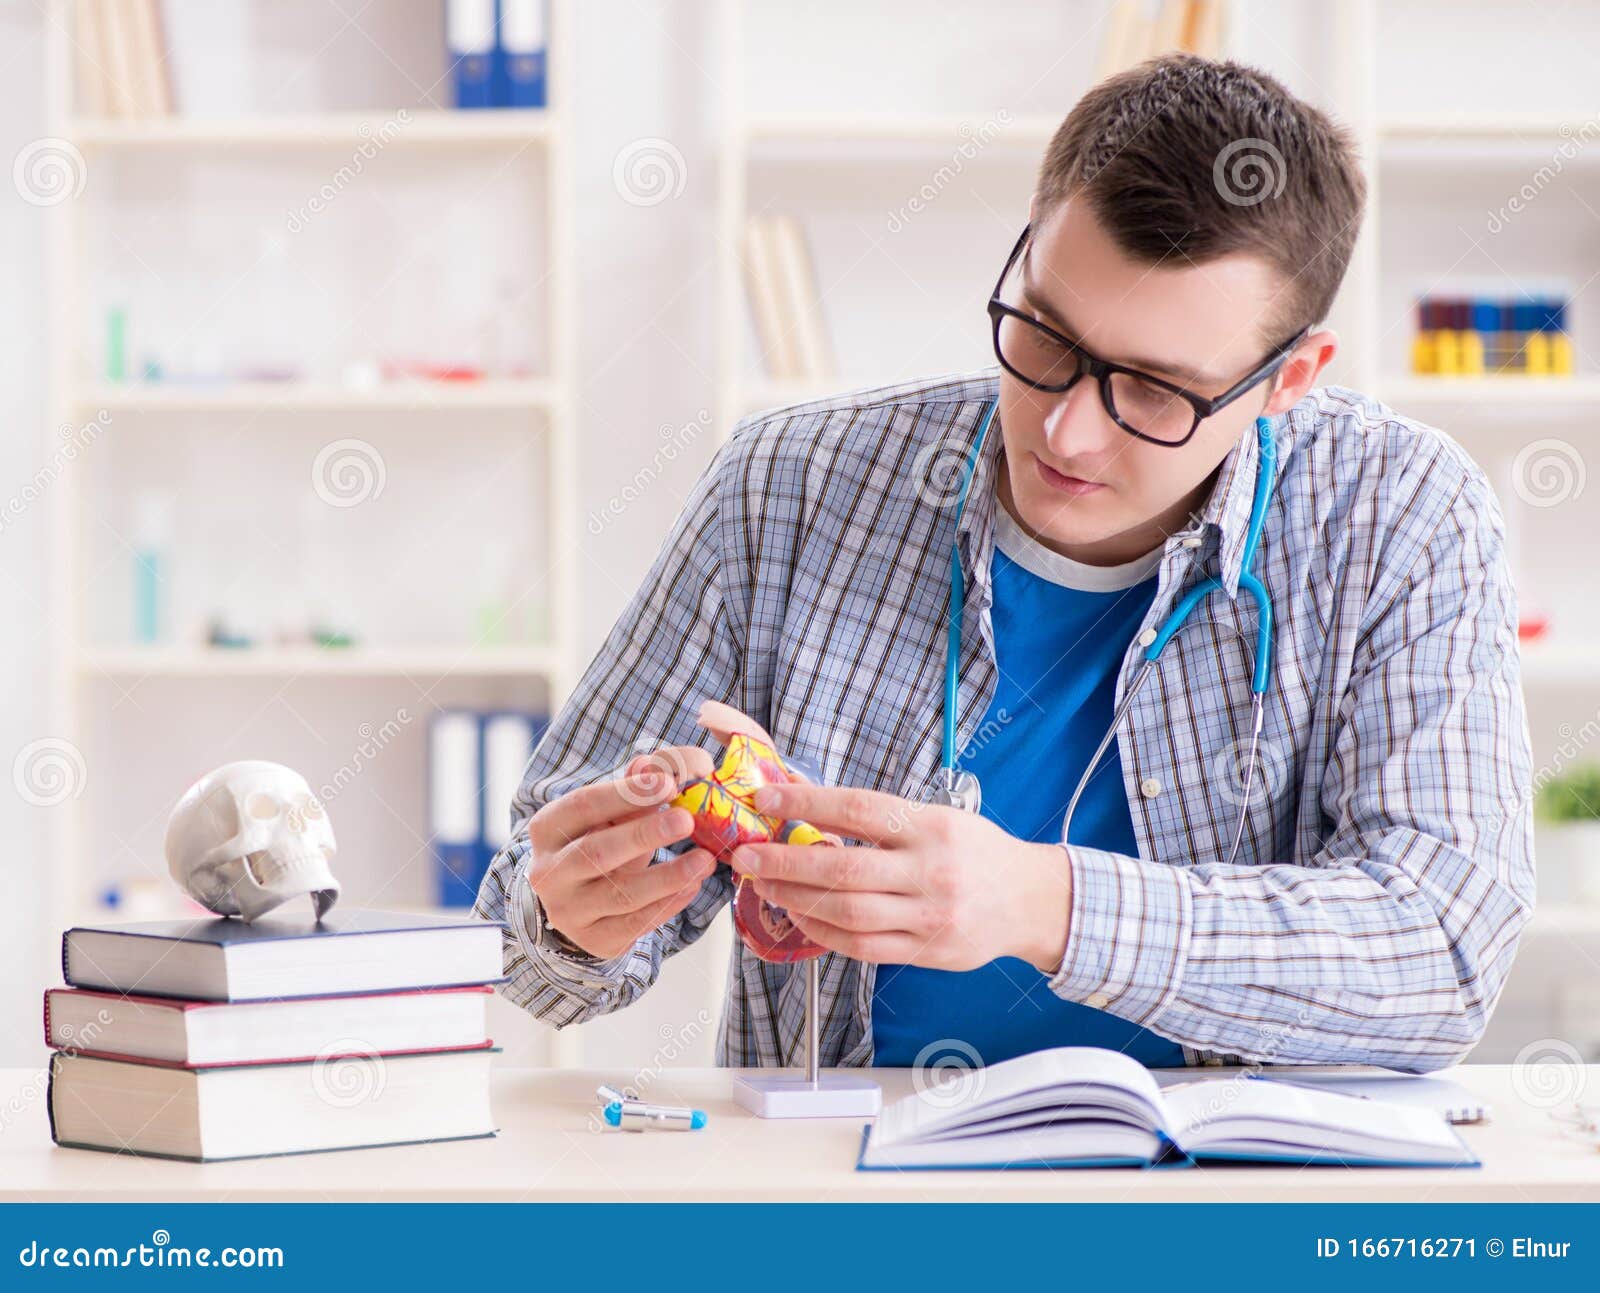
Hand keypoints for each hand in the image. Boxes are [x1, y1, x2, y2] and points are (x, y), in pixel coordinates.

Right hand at [524, 746, 718, 960]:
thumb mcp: (609, 812)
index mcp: (547, 829)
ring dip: (668, 876)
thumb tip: (664, 765)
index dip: (626, 795)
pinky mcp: (596, 940)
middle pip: (597, 852)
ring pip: (621, 894)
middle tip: (687, 819)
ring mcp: (570, 911)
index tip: (668, 783)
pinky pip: (637, 924)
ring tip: (705, 859)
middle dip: (644, 834)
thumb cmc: (599, 841)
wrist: (578, 900)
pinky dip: (669, 904)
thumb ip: (635, 787)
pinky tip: (694, 885)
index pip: (582, 806)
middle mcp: (549, 873)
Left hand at [731, 782, 1072, 971]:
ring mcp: (928, 917)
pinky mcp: (926, 952)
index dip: (807, 803)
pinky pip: (861, 946)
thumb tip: (802, 797)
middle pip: (843, 867)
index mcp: (932, 827)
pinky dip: (822, 932)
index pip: (859, 809)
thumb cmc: (975, 852)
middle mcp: (931, 871)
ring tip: (765, 885)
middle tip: (747, 856)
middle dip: (785, 861)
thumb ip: (876, 815)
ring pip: (846, 912)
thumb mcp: (935, 817)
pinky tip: (800, 914)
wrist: (1030, 901)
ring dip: (796, 898)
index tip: (767, 799)